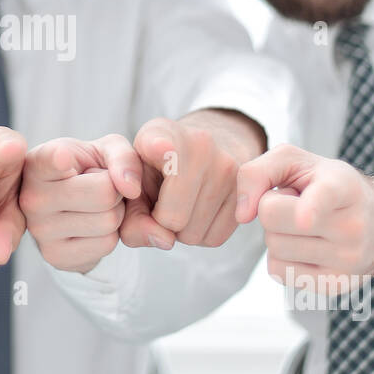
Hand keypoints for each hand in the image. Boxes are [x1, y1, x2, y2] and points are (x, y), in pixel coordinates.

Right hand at [21, 135, 141, 272]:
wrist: (74, 202)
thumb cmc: (87, 167)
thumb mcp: (106, 149)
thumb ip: (123, 157)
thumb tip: (131, 189)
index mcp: (38, 163)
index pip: (53, 160)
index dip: (60, 159)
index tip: (62, 158)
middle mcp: (32, 198)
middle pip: (104, 194)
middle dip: (114, 190)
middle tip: (99, 186)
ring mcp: (40, 231)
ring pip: (109, 221)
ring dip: (115, 213)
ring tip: (95, 205)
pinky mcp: (54, 256)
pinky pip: (106, 245)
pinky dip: (110, 234)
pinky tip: (91, 224)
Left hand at [121, 110, 256, 249]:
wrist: (202, 148)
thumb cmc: (154, 168)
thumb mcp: (129, 182)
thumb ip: (129, 214)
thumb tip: (164, 240)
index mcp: (160, 133)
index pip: (160, 142)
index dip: (158, 147)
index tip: (161, 147)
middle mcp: (199, 145)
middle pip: (172, 218)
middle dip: (160, 222)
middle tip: (160, 204)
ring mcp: (227, 167)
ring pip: (193, 234)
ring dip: (181, 230)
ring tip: (180, 204)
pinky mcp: (245, 191)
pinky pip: (214, 239)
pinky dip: (201, 234)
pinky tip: (197, 210)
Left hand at [235, 144, 373, 290]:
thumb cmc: (328, 184)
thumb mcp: (297, 161)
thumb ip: (258, 171)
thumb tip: (242, 214)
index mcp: (344, 187)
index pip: (324, 197)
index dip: (310, 208)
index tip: (305, 220)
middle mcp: (351, 225)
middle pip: (272, 218)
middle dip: (270, 208)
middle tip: (294, 203)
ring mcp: (347, 260)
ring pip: (274, 246)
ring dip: (277, 234)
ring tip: (304, 225)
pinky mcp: (335, 285)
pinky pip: (278, 271)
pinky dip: (281, 258)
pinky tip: (304, 246)